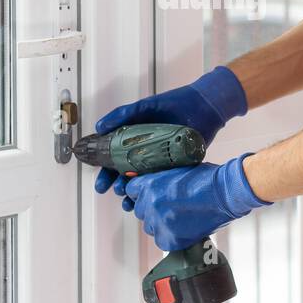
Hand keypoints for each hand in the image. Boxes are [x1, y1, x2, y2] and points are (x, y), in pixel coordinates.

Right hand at [92, 65, 247, 197]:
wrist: (203, 106)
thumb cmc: (173, 104)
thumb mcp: (145, 107)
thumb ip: (123, 115)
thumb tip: (98, 127)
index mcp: (133, 141)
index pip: (114, 160)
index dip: (105, 173)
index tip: (100, 183)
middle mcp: (145, 154)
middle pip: (126, 175)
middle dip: (116, 185)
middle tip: (113, 189)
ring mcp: (160, 162)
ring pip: (143, 182)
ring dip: (133, 192)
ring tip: (128, 196)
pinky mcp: (177, 167)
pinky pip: (163, 183)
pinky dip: (155, 192)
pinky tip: (148, 198)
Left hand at [122, 154, 267, 251]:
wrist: (225, 193)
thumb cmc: (206, 179)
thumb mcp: (176, 170)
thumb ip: (160, 179)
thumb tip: (150, 186)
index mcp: (150, 184)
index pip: (131, 191)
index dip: (143, 192)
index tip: (150, 195)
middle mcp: (150, 204)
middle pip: (140, 210)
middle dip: (152, 208)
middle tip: (170, 206)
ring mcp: (160, 223)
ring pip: (150, 227)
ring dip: (160, 223)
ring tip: (179, 217)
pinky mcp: (170, 239)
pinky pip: (162, 241)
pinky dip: (171, 236)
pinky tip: (183, 228)